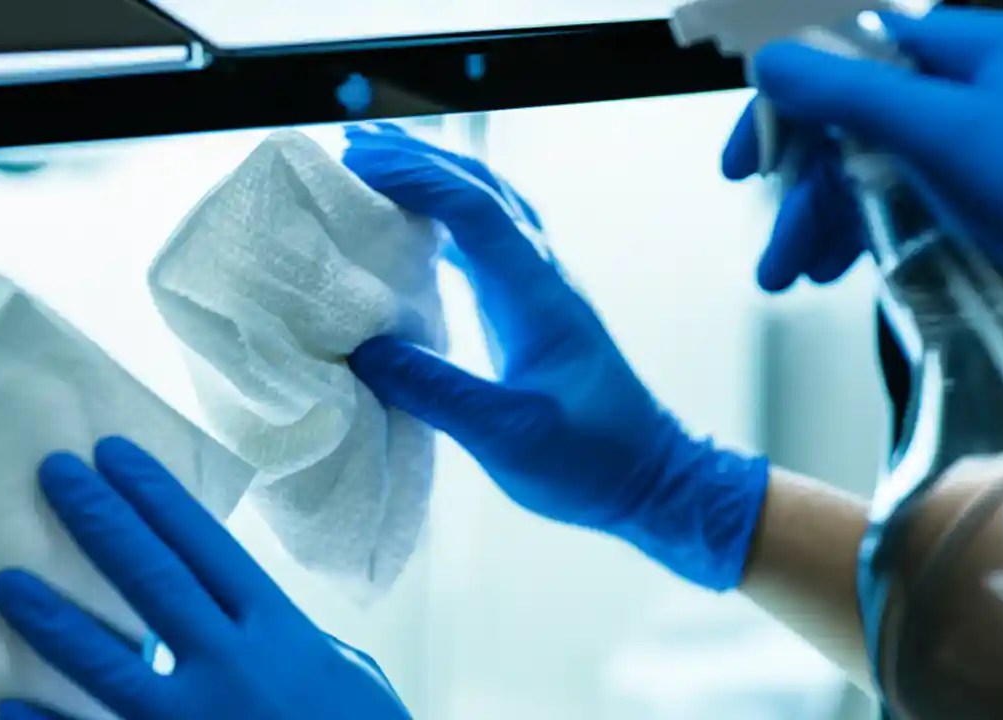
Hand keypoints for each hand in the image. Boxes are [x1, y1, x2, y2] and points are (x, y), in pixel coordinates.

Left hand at [0, 437, 410, 719]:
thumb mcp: (344, 673)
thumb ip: (288, 638)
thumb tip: (238, 613)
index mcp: (280, 629)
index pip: (206, 544)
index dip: (156, 494)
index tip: (112, 451)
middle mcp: (236, 666)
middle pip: (154, 580)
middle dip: (100, 521)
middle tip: (53, 473)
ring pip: (110, 665)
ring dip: (54, 620)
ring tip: (6, 580)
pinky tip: (6, 703)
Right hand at [344, 124, 768, 590]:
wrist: (649, 476)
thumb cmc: (589, 462)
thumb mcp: (506, 437)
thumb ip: (435, 392)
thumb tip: (362, 349)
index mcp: (540, 297)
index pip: (477, 211)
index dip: (417, 179)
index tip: (358, 163)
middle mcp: (545, 276)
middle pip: (484, 188)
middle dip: (418, 158)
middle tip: (353, 143)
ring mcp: (543, 286)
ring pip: (489, 204)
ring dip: (435, 177)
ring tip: (375, 165)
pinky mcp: (536, 305)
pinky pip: (488, 237)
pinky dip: (446, 215)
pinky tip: (413, 224)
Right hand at [723, 7, 1002, 291]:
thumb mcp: (944, 131)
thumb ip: (850, 92)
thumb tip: (771, 61)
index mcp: (963, 53)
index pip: (846, 61)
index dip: (785, 109)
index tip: (744, 165)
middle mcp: (967, 94)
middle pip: (853, 129)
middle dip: (805, 192)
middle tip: (774, 253)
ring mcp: (977, 150)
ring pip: (875, 174)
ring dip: (828, 223)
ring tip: (795, 278)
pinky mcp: (986, 201)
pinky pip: (907, 206)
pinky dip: (869, 235)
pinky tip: (845, 268)